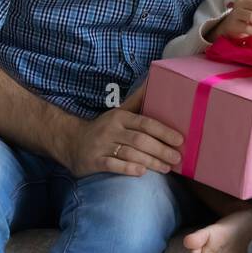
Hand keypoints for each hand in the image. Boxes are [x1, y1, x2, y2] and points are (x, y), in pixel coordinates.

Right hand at [61, 79, 183, 177]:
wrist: (72, 141)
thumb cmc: (104, 128)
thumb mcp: (119, 112)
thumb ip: (137, 101)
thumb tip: (153, 80)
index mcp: (120, 117)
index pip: (145, 123)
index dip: (163, 132)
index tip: (180, 140)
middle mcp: (111, 129)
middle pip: (140, 140)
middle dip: (161, 149)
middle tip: (177, 158)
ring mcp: (101, 145)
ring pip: (129, 153)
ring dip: (150, 161)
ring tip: (166, 168)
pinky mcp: (94, 161)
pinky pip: (113, 165)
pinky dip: (128, 169)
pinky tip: (142, 172)